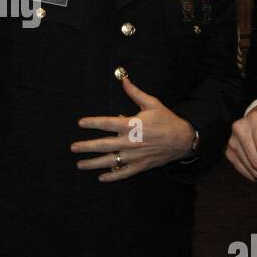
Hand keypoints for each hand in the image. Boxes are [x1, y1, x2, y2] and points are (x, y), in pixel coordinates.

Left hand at [70, 77, 195, 181]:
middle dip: (86, 147)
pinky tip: (101, 178)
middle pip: (104, 145)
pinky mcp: (141, 166)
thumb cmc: (166, 120)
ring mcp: (135, 155)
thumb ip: (134, 92)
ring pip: (110, 161)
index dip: (92, 123)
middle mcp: (131, 141)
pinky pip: (124, 173)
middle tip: (73, 147)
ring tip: (80, 165)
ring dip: (93, 164)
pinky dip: (112, 177)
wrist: (183, 139)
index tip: (80, 123)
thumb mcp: (152, 103)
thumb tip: (123, 78)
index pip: (107, 123)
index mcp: (132, 124)